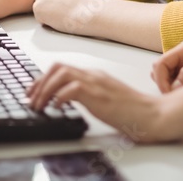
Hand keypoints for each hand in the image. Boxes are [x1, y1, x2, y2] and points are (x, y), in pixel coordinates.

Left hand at [26, 63, 168, 141]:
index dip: (43, 79)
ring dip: (45, 89)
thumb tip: (66, 100)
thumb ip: (88, 95)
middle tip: (30, 97)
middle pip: (58, 67)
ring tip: (39, 104)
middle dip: (39, 82)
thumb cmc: (132, 110)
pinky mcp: (99, 95)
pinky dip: (60, 96)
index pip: (63, 68)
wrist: (151, 114)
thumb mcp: (105, 99)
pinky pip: (73, 88)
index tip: (33, 91)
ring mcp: (96, 83)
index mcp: (95, 75)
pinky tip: (57, 106)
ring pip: (61, 74)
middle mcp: (94, 75)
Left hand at [32, 0, 103, 35]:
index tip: (69, 2)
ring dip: (49, 14)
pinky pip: (40, 19)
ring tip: (63, 14)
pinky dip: (48, 22)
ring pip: (41, 9)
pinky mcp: (37, 7)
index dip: (60, 0)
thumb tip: (54, 1)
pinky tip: (59, 18)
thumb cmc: (85, 6)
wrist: (86, 12)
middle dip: (51, 6)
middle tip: (66, 9)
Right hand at [151, 40, 182, 92]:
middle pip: (158, 69)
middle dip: (163, 85)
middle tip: (177, 98)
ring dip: (168, 87)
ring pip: (164, 76)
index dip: (161, 81)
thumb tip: (176, 82)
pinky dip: (175, 90)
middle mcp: (182, 54)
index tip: (169, 95)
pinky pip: (173, 82)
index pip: (160, 64)